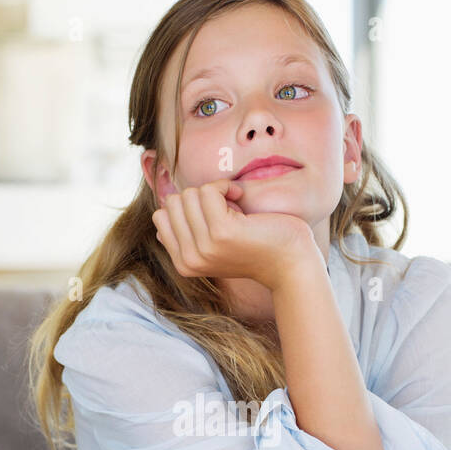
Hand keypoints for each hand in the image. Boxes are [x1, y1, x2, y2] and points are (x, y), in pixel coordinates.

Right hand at [152, 178, 318, 291]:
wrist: (289, 262)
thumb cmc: (256, 247)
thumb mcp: (214, 245)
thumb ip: (188, 234)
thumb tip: (161, 216)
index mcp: (184, 263)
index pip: (161, 215)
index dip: (187, 206)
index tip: (213, 215)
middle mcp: (190, 259)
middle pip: (173, 202)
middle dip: (200, 198)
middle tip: (227, 210)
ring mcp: (204, 247)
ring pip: (190, 194)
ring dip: (215, 192)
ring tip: (236, 208)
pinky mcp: (221, 232)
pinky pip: (208, 190)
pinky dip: (225, 186)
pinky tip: (240, 198)